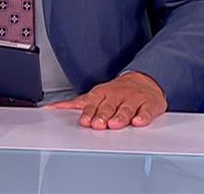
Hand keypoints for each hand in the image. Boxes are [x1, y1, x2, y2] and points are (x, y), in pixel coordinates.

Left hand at [47, 71, 167, 129]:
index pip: (94, 103)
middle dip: (103, 115)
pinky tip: (139, 121)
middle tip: (98, 124)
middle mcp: (118, 95)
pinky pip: (147, 110)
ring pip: (127, 109)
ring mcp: (134, 99)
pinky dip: (143, 116)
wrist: (145, 79)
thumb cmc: (117, 91)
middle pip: (109, 106)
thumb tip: (53, 108)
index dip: (89, 113)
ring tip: (114, 124)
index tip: (85, 121)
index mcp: (103, 93)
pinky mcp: (150, 104)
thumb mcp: (96, 95)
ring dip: (120, 117)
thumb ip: (77, 104)